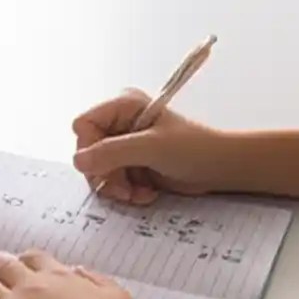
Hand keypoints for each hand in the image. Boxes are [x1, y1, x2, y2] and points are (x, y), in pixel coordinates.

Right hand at [72, 89, 222, 204]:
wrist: (221, 168)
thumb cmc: (194, 148)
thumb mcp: (152, 148)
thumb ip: (113, 153)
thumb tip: (77, 162)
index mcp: (122, 105)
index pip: (84, 125)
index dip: (90, 149)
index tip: (108, 167)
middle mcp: (119, 122)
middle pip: (87, 151)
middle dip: (105, 174)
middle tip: (125, 188)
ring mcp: (124, 144)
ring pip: (98, 170)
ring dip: (117, 187)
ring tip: (139, 192)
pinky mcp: (131, 163)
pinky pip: (112, 180)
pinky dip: (126, 191)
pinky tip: (146, 192)